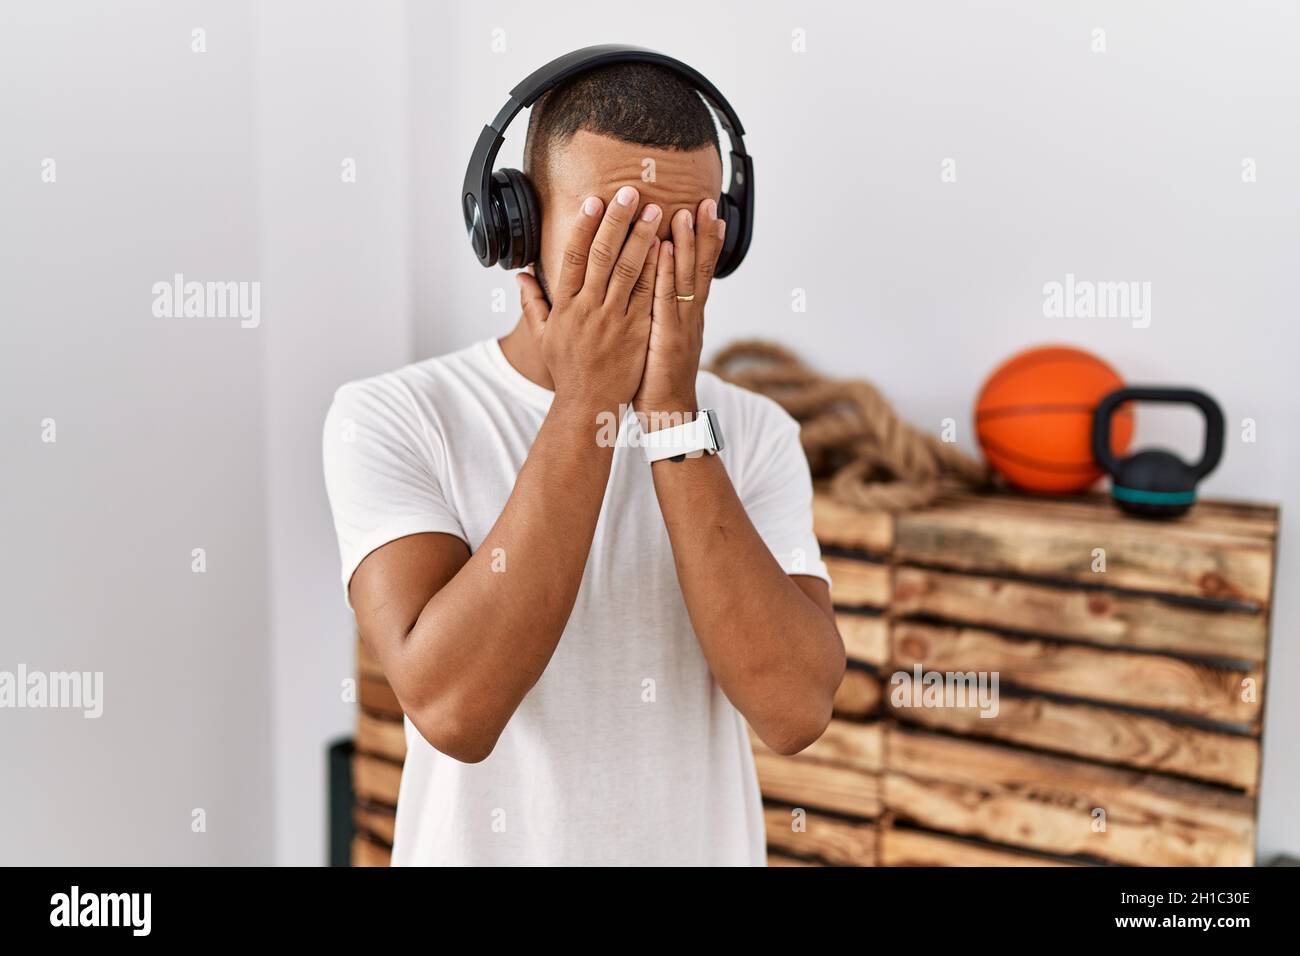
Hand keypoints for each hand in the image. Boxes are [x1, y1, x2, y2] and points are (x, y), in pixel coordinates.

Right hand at [517, 186, 661, 411]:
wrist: (589, 404)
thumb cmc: (568, 370)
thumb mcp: (543, 337)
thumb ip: (533, 303)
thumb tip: (520, 276)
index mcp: (566, 306)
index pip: (574, 257)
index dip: (584, 227)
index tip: (593, 201)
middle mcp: (589, 309)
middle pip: (603, 256)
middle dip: (617, 221)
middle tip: (629, 192)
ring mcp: (614, 320)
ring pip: (629, 271)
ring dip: (642, 238)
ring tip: (654, 211)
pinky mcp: (637, 331)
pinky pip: (648, 295)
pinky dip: (657, 270)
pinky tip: (666, 248)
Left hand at [634, 197, 725, 426]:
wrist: (666, 413)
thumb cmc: (658, 377)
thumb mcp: (661, 337)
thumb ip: (661, 311)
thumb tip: (656, 287)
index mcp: (688, 314)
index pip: (701, 271)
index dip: (706, 242)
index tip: (708, 212)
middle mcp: (690, 315)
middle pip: (701, 268)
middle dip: (704, 233)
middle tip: (706, 201)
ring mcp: (682, 326)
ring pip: (688, 278)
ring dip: (687, 243)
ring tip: (686, 211)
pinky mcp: (668, 338)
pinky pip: (666, 299)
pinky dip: (667, 273)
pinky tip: (665, 250)